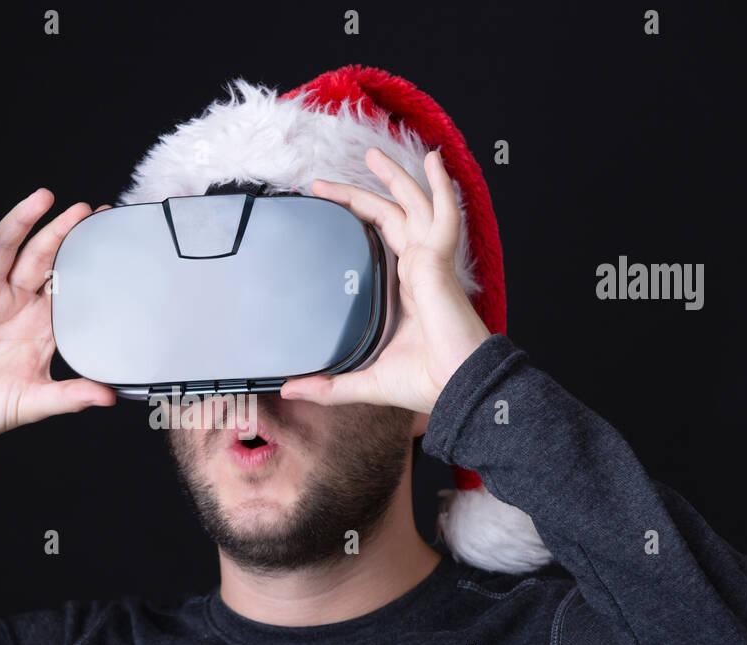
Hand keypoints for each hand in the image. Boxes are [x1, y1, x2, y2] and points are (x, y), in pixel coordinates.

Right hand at [0, 190, 116, 460]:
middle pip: (41, 256)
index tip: (107, 234)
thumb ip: (71, 396)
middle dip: (61, 231)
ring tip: (44, 198)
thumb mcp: (36, 401)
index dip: (84, 258)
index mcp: (38, 323)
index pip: (67, 281)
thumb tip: (109, 397)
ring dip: (22, 220)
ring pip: (5, 248)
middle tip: (84, 209)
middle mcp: (13, 302)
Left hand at [279, 147, 490, 414]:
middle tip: (326, 181)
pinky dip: (442, 186)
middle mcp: (417, 271)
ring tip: (374, 153)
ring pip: (414, 206)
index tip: (326, 213)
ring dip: (397, 178)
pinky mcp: (438, 262)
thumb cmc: (425, 382)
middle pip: (391, 218)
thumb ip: (327, 385)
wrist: (456, 386)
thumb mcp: (363, 380)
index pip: (379, 243)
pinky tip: (433, 162)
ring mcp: (429, 263)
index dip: (356, 224)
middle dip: (362, 194)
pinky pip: (444, 215)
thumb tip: (290, 389)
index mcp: (404, 290)